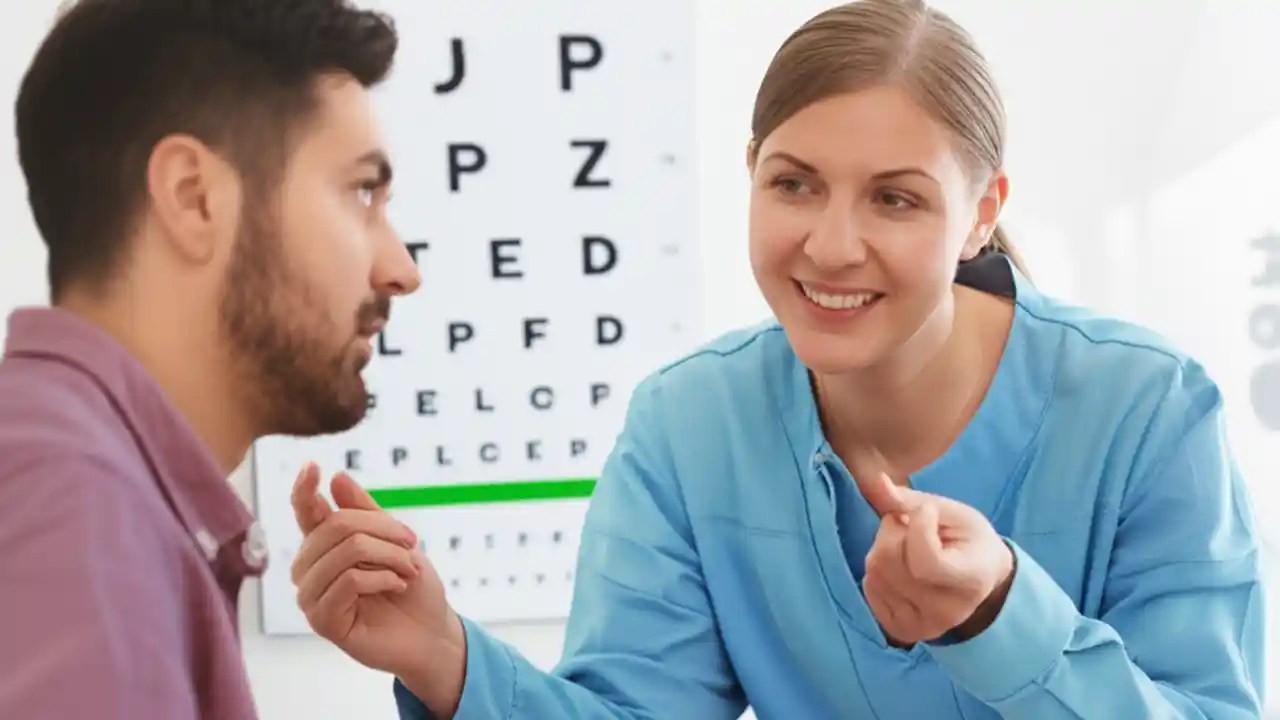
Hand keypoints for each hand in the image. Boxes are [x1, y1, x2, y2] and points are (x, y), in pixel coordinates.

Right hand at [290, 464, 465, 714]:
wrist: (432, 632)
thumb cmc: (413, 586)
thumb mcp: (396, 540)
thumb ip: (366, 511)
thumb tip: (336, 477)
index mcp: (324, 546)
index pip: (305, 512)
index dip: (304, 489)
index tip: (313, 466)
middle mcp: (310, 569)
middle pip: (336, 526)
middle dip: (384, 530)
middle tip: (411, 545)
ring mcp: (312, 597)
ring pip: (346, 551)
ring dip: (389, 556)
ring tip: (407, 570)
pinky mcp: (323, 621)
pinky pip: (350, 580)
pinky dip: (383, 577)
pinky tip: (397, 586)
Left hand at [859, 472, 1014, 646]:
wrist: (980, 584)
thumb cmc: (970, 542)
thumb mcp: (955, 514)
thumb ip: (915, 501)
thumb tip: (877, 482)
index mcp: (970, 581)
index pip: (925, 558)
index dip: (917, 524)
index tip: (928, 510)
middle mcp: (946, 612)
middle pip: (889, 559)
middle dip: (894, 530)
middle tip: (914, 527)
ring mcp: (921, 626)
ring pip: (875, 570)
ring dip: (884, 546)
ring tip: (909, 547)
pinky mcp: (899, 631)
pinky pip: (869, 586)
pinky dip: (879, 568)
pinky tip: (902, 567)